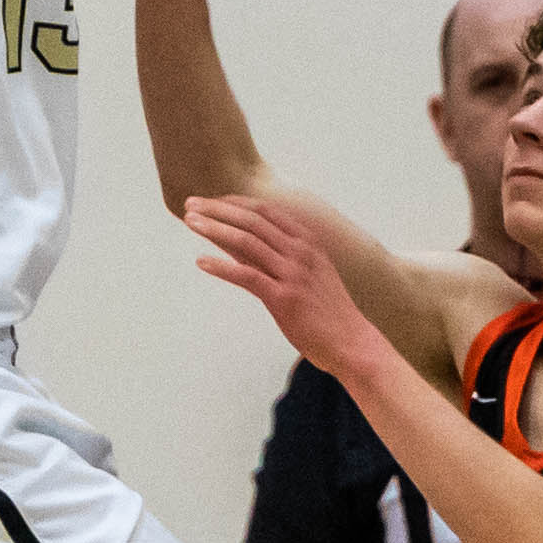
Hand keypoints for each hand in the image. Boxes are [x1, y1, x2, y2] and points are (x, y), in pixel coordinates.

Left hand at [186, 194, 378, 375]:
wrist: (351, 342)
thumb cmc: (327, 310)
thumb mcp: (309, 273)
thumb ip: (279, 256)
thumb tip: (241, 244)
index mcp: (307, 242)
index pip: (265, 211)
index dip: (235, 202)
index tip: (211, 200)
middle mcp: (300, 252)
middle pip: (252, 220)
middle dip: (218, 208)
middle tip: (191, 204)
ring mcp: (293, 274)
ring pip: (246, 242)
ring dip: (214, 228)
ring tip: (190, 222)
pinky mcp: (284, 299)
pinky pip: (247, 276)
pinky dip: (221, 267)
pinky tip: (201, 261)